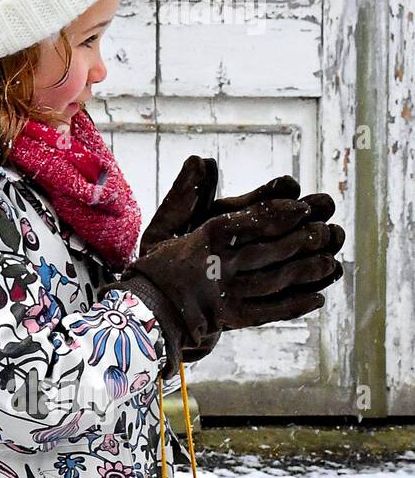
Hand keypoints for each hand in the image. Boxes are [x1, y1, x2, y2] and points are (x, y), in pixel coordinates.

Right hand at [112, 197, 344, 369]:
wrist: (148, 309)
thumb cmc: (159, 265)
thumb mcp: (165, 226)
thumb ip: (186, 194)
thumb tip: (200, 159)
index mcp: (208, 237)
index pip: (256, 221)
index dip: (285, 214)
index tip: (304, 208)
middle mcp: (222, 263)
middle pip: (273, 249)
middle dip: (304, 240)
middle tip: (325, 232)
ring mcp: (230, 292)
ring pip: (279, 279)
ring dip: (308, 271)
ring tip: (329, 262)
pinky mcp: (235, 318)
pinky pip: (274, 310)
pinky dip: (298, 304)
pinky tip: (318, 297)